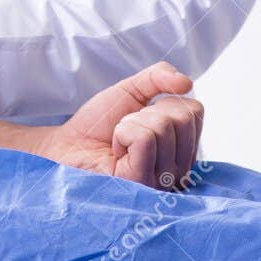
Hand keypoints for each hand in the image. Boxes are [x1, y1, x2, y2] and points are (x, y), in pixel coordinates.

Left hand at [34, 62, 204, 190]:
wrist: (66, 146)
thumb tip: (187, 82)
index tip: (140, 118)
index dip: (162, 104)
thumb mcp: (130, 92)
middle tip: (126, 130)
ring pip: (162, 126)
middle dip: (146, 113)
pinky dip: (123, 134)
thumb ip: (158, 78)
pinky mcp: (143, 182)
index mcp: (182, 147)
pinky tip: (116, 151)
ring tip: (119, 142)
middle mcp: (179, 167)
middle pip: (182, 118)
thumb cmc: (98, 125)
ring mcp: (164, 179)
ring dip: (130, 125)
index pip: (195, 111)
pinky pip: (144, 139)